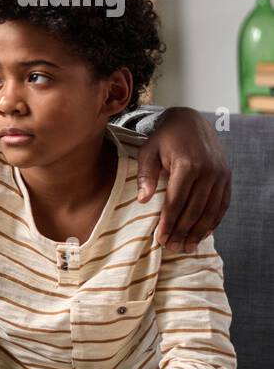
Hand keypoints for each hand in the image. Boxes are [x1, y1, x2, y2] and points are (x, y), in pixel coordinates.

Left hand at [136, 108, 230, 251]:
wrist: (191, 121)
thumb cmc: (164, 138)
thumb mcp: (148, 151)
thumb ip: (145, 175)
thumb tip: (142, 201)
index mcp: (187, 165)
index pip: (176, 202)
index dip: (168, 223)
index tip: (160, 239)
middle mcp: (208, 171)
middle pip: (194, 209)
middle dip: (182, 231)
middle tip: (172, 248)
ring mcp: (220, 174)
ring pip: (211, 210)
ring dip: (199, 231)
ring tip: (187, 247)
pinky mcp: (227, 176)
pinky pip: (222, 204)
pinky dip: (214, 221)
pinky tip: (203, 233)